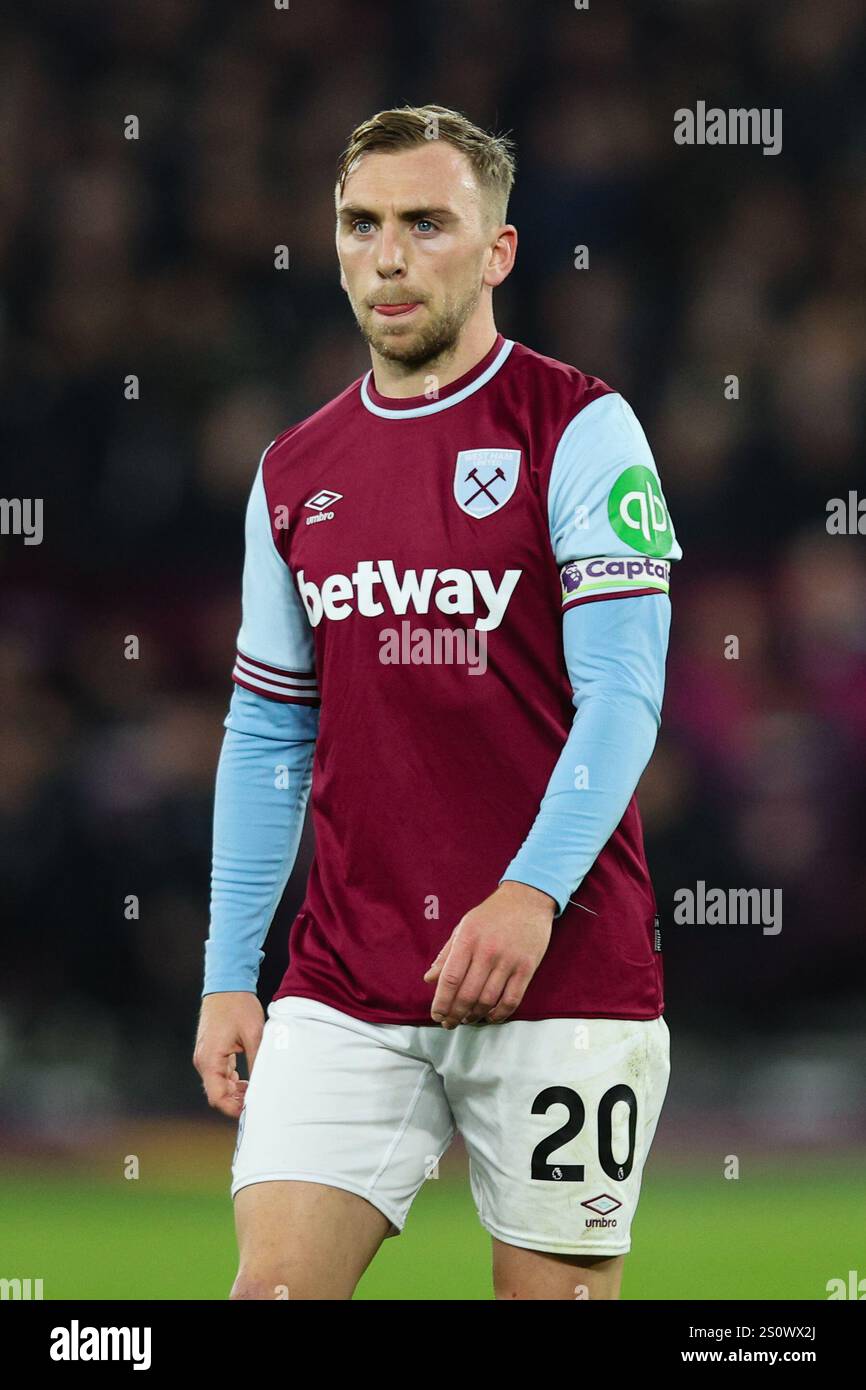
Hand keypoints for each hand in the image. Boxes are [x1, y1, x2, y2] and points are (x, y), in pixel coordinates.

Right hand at [193, 991, 263, 1117]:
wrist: (227, 983)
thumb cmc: (238, 1006)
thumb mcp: (253, 1034)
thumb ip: (257, 1062)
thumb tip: (264, 1085)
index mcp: (210, 1059)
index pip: (217, 1096)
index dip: (233, 1108)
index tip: (251, 1111)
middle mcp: (203, 1060)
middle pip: (217, 1093)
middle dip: (236, 1101)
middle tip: (258, 1102)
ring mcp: (205, 1056)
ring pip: (218, 1084)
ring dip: (235, 1091)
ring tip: (256, 1090)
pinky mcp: (210, 1051)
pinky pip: (219, 1073)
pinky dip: (232, 1080)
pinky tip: (248, 1079)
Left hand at [423, 881, 555, 1027]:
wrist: (527, 899)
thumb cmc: (492, 914)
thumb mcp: (464, 926)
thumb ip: (446, 954)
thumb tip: (429, 979)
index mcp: (467, 940)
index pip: (450, 979)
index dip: (441, 1002)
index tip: (436, 1015)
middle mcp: (487, 951)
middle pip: (467, 994)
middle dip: (455, 1014)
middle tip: (449, 1023)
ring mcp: (508, 961)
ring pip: (488, 1000)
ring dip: (475, 1016)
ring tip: (467, 1020)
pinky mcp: (527, 968)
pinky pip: (512, 999)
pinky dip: (499, 1014)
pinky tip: (490, 1017)